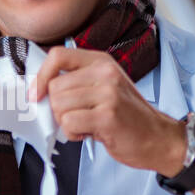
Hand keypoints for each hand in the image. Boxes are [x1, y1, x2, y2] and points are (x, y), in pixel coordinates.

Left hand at [27, 46, 186, 173]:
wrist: (158, 138)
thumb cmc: (127, 116)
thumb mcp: (105, 87)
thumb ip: (77, 82)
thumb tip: (39, 90)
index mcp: (101, 62)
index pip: (58, 56)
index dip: (41, 76)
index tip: (37, 94)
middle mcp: (105, 73)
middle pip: (55, 87)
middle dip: (57, 109)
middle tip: (76, 118)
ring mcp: (108, 93)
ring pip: (59, 106)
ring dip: (65, 123)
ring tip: (86, 125)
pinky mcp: (107, 116)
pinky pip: (69, 123)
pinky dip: (73, 134)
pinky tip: (89, 134)